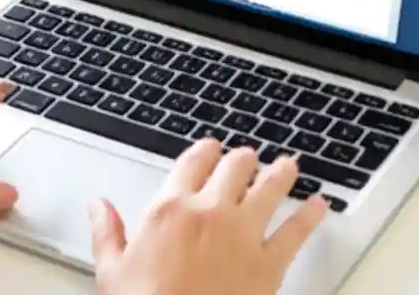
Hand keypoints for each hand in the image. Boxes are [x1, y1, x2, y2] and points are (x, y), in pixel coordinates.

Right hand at [91, 139, 327, 294]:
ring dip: (282, 172)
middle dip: (244, 159)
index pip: (192, 162)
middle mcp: (210, 212)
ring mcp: (243, 235)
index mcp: (170, 209)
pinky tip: (320, 205)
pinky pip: (297, 231)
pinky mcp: (268, 264)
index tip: (211, 148)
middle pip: (235, 166)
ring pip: (270, 187)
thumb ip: (106, 231)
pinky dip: (312, 215)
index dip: (205, 150)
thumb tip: (97, 206)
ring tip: (289, 166)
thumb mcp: (111, 269)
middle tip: (249, 158)